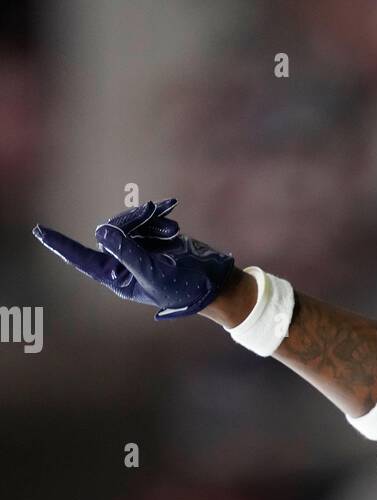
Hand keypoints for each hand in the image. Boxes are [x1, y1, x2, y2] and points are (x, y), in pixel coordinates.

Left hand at [32, 198, 236, 317]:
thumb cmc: (186, 286)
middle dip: (132, 220)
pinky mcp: (152, 237)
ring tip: (174, 228)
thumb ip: (128, 252)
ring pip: (129, 221)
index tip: (38, 231)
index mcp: (118, 278)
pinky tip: (174, 214)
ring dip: (150, 219)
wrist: (215, 281)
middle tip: (155, 214)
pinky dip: (160, 215)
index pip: (83, 260)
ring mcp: (137, 249)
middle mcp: (123, 263)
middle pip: (111, 230)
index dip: (61, 245)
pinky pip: (146, 218)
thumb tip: (101, 232)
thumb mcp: (155, 271)